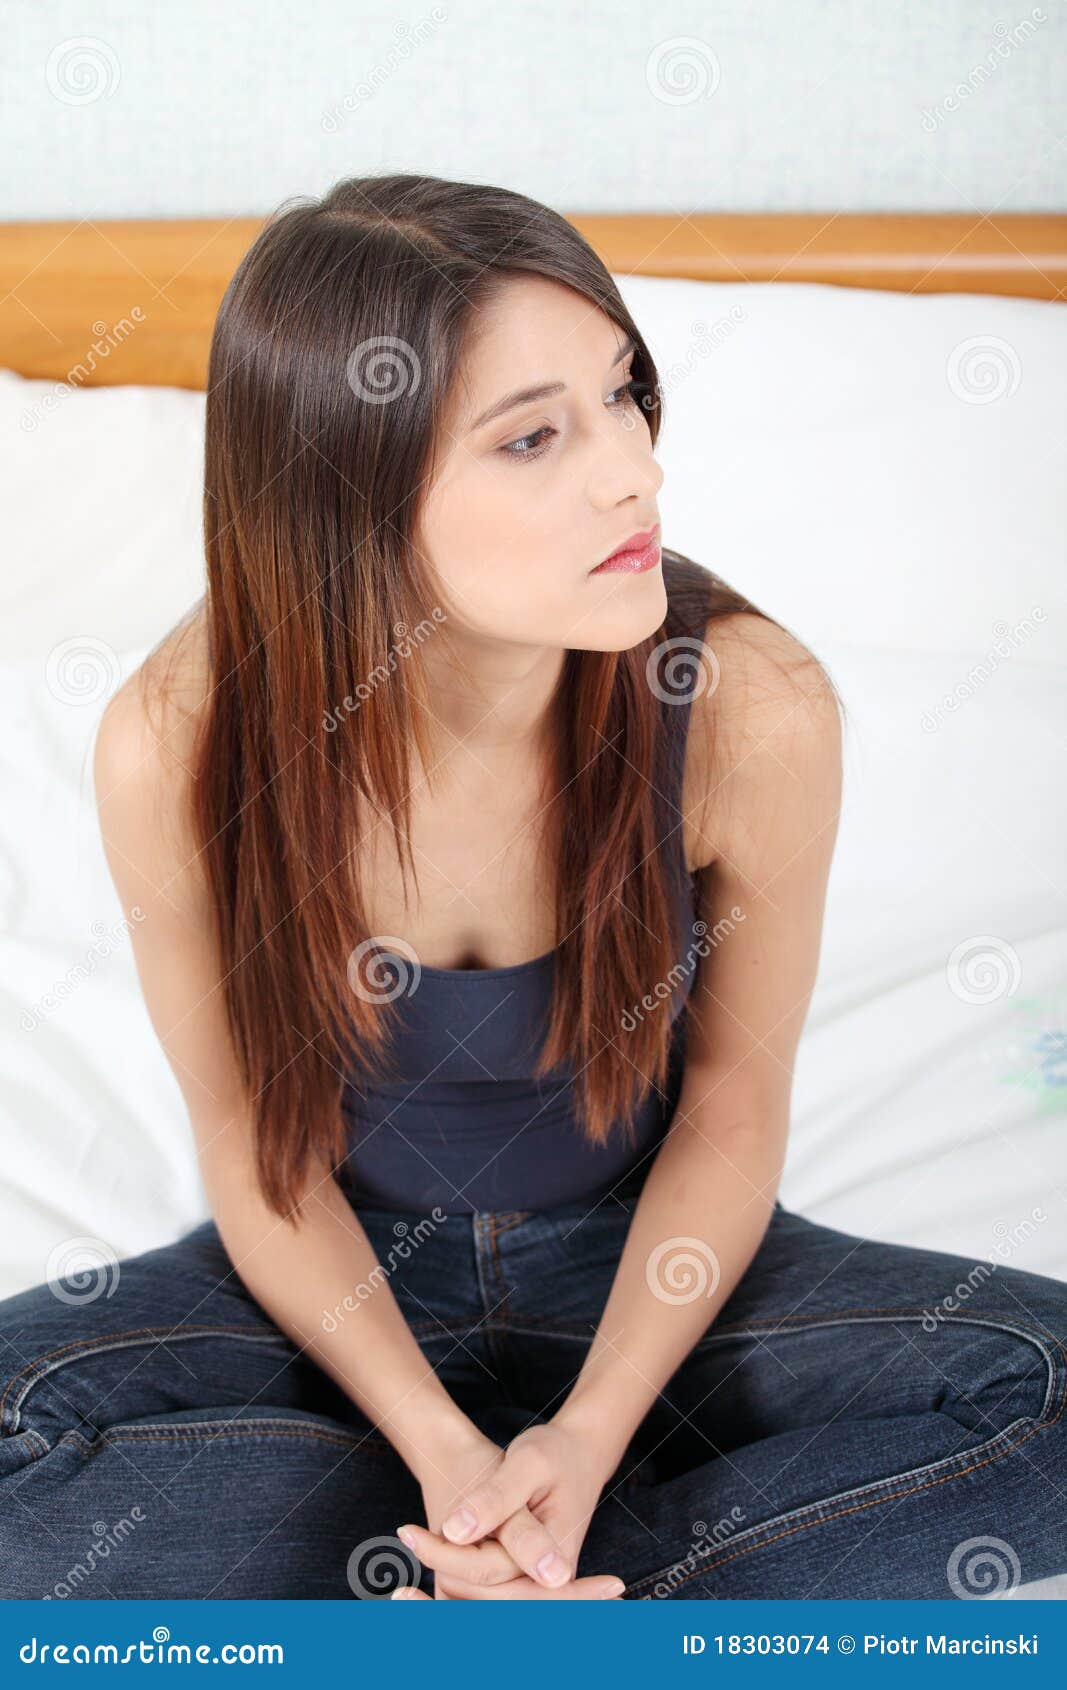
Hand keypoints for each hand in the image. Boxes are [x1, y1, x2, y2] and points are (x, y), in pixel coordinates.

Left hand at [393, 1413, 625, 1599]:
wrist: (578, 1456)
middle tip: (405, 1531)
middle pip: (479, 1594)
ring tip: (410, 1553)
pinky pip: (482, 1600)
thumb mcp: (528, 1462)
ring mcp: (532, 1587)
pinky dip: (455, 1585)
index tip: (407, 1530)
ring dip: (442, 1582)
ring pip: (477, 1603)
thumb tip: (455, 1532)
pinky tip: (425, 1572)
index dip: (443, 1556)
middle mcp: (546, 1585)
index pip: (487, 1573)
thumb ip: (496, 1499)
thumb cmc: (555, 1454)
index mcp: (554, 1561)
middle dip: (439, 1564)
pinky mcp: (520, 1584)